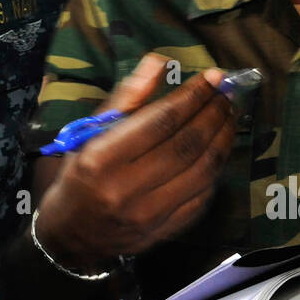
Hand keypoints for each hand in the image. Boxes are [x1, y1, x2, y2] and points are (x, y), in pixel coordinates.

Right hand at [33, 53, 236, 270]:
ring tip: (228, 115)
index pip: (160, 121)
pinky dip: (215, 168)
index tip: (212, 77)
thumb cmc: (78, 175)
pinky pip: (202, 197)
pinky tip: (218, 148)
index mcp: (102, 159)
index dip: (191, 96)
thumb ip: (124, 99)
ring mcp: (148, 215)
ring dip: (222, 138)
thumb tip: (157, 63)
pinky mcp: (164, 231)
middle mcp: (126, 189)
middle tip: (226, 93)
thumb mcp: (89, 133)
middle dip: (212, 113)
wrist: (71, 236)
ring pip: (201, 171)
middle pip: (185, 145)